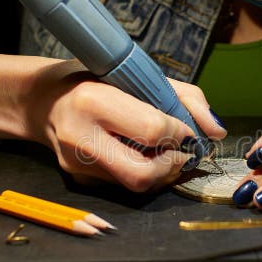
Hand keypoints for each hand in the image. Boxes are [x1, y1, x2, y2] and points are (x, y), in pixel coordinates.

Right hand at [25, 59, 225, 190]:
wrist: (45, 101)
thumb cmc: (97, 81)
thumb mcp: (140, 75)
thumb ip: (185, 98)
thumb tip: (217, 132)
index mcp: (93, 101)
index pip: (153, 130)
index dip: (180, 131)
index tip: (184, 126)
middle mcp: (80, 139)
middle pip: (144, 173)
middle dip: (174, 165)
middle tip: (183, 151)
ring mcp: (77, 166)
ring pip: (138, 186)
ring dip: (165, 172)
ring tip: (168, 152)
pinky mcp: (80, 181)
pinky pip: (126, 186)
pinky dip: (147, 174)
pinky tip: (147, 157)